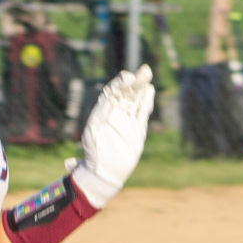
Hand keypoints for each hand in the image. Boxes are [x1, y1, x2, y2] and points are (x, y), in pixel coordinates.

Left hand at [68, 65, 154, 206]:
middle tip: (144, 71)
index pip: (113, 91)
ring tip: (147, 75)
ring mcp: (127, 120)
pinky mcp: (137, 129)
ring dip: (142, 88)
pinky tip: (149, 91)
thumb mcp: (93, 132)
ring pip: (136, 100)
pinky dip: (146, 102)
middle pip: (127, 93)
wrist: (104, 171)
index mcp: (104, 110)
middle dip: (135, 81)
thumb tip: (108, 100)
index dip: (121, 83)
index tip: (127, 77)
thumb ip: (100, 115)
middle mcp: (116, 112)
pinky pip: (142, 112)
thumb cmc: (94, 152)